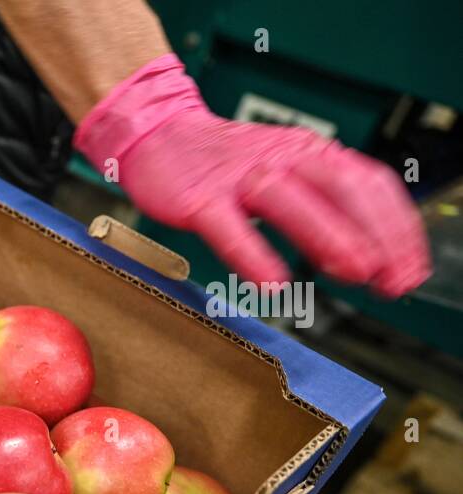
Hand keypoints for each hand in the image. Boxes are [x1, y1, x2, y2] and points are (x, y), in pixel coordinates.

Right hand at [74, 55, 430, 297]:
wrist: (158, 134)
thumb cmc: (224, 162)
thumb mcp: (285, 169)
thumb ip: (324, 206)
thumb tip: (367, 254)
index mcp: (309, 152)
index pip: (368, 184)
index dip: (397, 227)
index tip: (409, 270)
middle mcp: (281, 159)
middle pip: (342, 189)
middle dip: (376, 235)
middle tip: (392, 279)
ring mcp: (238, 178)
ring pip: (291, 202)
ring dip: (328, 237)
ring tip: (355, 273)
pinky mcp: (199, 200)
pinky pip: (228, 229)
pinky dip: (252, 256)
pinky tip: (271, 284)